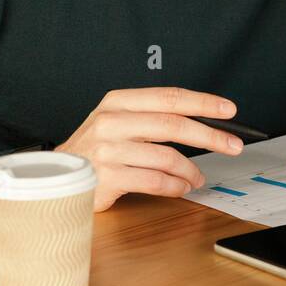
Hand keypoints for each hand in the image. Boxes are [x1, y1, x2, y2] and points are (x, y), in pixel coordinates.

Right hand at [54, 87, 243, 210]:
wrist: (52, 178)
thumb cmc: (93, 151)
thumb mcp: (116, 123)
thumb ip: (151, 119)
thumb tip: (201, 125)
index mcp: (118, 102)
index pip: (169, 97)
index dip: (202, 102)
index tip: (228, 109)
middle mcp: (111, 121)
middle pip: (173, 125)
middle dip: (210, 136)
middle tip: (232, 145)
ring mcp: (107, 150)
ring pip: (167, 157)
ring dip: (191, 170)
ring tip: (197, 177)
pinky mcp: (106, 178)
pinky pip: (155, 182)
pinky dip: (175, 187)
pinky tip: (181, 188)